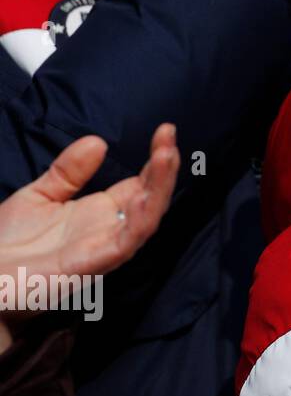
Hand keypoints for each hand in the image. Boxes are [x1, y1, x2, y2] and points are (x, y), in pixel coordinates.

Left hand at [0, 124, 178, 329]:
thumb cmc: (8, 244)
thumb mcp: (40, 195)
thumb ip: (69, 171)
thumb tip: (97, 141)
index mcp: (101, 212)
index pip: (141, 183)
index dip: (156, 159)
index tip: (165, 130)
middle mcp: (110, 229)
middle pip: (151, 198)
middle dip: (165, 168)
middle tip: (169, 135)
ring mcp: (105, 247)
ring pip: (147, 219)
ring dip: (160, 188)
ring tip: (166, 157)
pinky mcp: (94, 265)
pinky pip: (125, 243)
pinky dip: (140, 221)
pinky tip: (144, 197)